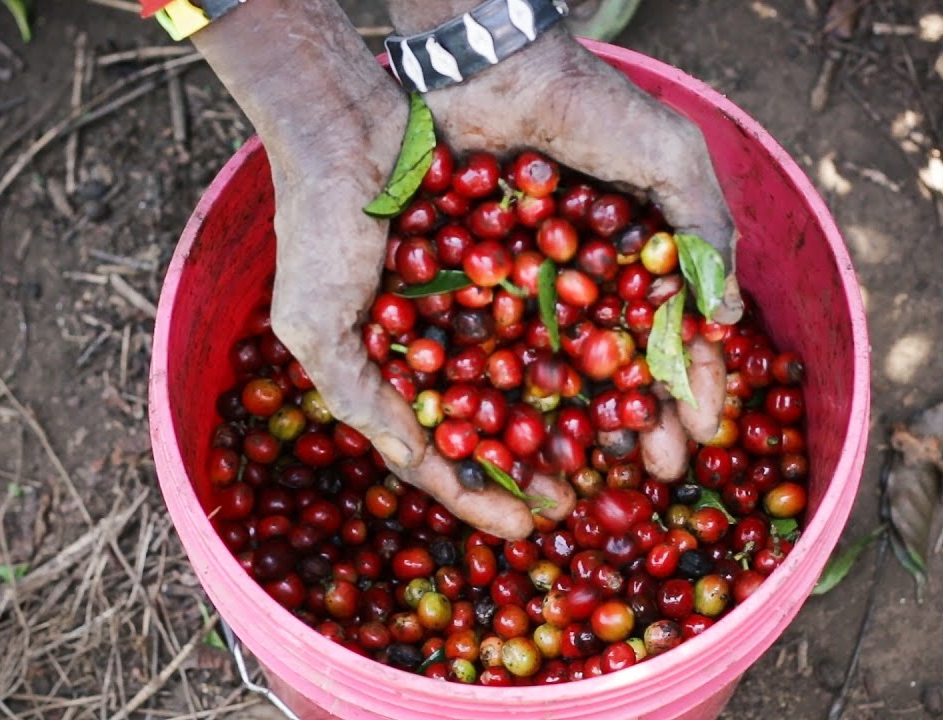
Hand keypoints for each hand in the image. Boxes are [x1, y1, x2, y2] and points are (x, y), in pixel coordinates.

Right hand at [194, 0, 573, 539]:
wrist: (346, 122)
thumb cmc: (316, 227)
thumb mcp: (316, 325)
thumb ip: (360, 397)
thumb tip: (416, 464)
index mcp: (399, 373)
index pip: (445, 450)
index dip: (481, 493)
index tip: (525, 528)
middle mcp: (448, 344)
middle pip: (501, 419)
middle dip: (537, 464)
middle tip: (579, 501)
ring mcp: (484, 299)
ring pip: (539, 367)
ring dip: (575, 410)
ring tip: (614, 451)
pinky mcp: (518, 251)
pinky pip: (559, 300)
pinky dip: (590, 330)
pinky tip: (626, 364)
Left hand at [403, 26, 742, 480]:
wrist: (491, 66)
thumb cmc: (588, 106)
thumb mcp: (670, 158)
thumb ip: (706, 230)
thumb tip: (729, 319)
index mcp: (636, 262)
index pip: (673, 339)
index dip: (692, 389)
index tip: (701, 434)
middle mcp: (583, 286)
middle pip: (616, 374)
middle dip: (641, 425)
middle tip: (652, 473)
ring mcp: (524, 291)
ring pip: (554, 378)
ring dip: (576, 431)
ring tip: (587, 477)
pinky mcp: (467, 289)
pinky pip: (490, 357)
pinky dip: (498, 401)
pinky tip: (512, 444)